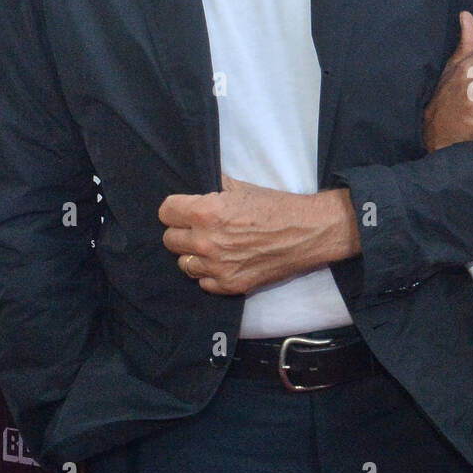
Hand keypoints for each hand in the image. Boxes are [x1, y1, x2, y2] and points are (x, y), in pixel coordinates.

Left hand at [159, 177, 359, 294]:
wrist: (308, 232)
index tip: (184, 210)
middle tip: (201, 227)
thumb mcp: (241, 187)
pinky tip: (224, 262)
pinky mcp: (230, 285)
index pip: (165, 212)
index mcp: (205, 212)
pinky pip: (202, 282)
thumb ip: (212, 188)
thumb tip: (194, 190)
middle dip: (182, 231)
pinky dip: (210, 274)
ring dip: (194, 254)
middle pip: (170, 239)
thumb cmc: (276, 207)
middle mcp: (206, 241)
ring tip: (213, 246)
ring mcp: (217, 267)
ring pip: (183, 263)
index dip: (175, 209)